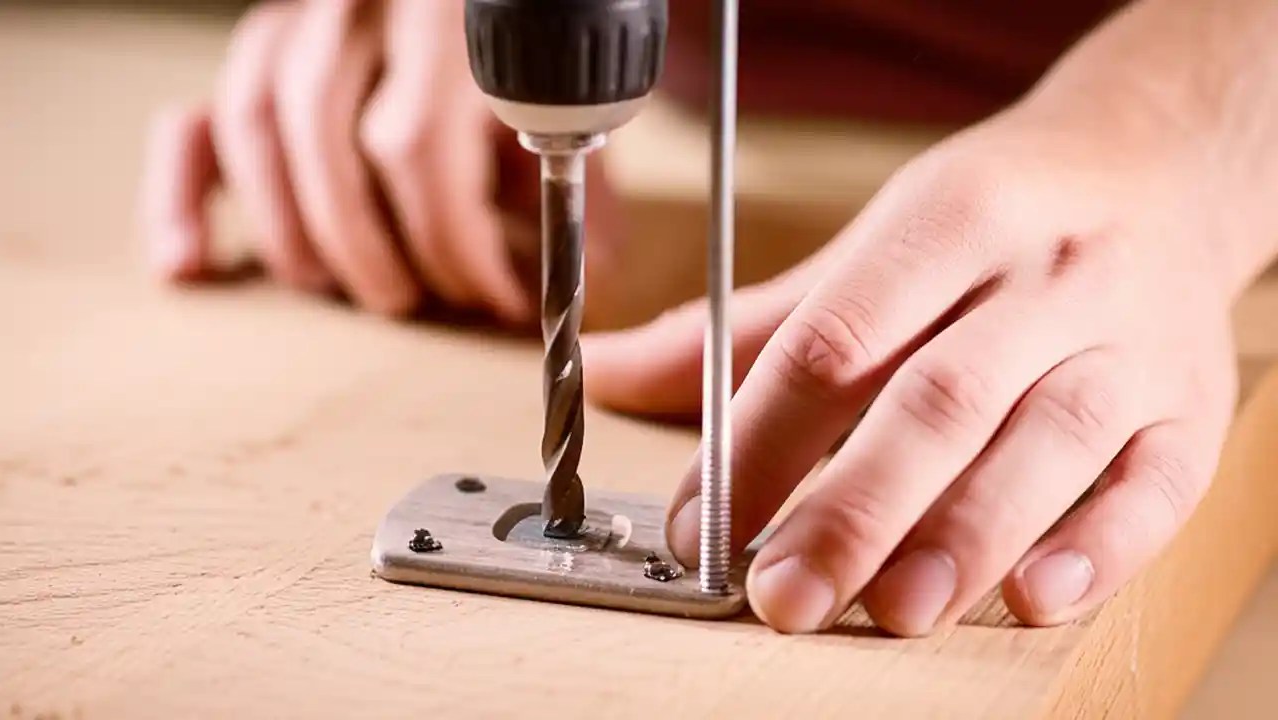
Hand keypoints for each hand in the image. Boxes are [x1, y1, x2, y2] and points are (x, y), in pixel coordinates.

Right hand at [140, 0, 614, 323]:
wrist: (470, 0)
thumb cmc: (509, 60)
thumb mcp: (550, 104)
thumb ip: (572, 178)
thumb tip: (589, 273)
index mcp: (439, 21)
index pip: (418, 146)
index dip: (454, 242)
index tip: (494, 298)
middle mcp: (355, 13)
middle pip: (333, 144)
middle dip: (375, 246)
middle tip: (412, 304)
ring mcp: (294, 30)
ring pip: (261, 134)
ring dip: (296, 232)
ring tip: (338, 290)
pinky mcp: (253, 61)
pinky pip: (192, 129)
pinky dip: (178, 201)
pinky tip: (189, 267)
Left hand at [584, 105, 1239, 634]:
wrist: (1158, 169)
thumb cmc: (990, 221)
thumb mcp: (870, 246)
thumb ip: (744, 327)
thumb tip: (604, 373)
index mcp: (951, 220)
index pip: (838, 338)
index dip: (758, 440)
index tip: (705, 526)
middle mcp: (1045, 275)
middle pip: (939, 399)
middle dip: (852, 508)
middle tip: (781, 596)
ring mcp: (1128, 342)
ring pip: (1047, 443)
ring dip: (965, 537)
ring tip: (891, 613)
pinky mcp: (1189, 407)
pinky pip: (1157, 484)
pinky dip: (1099, 546)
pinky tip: (1030, 598)